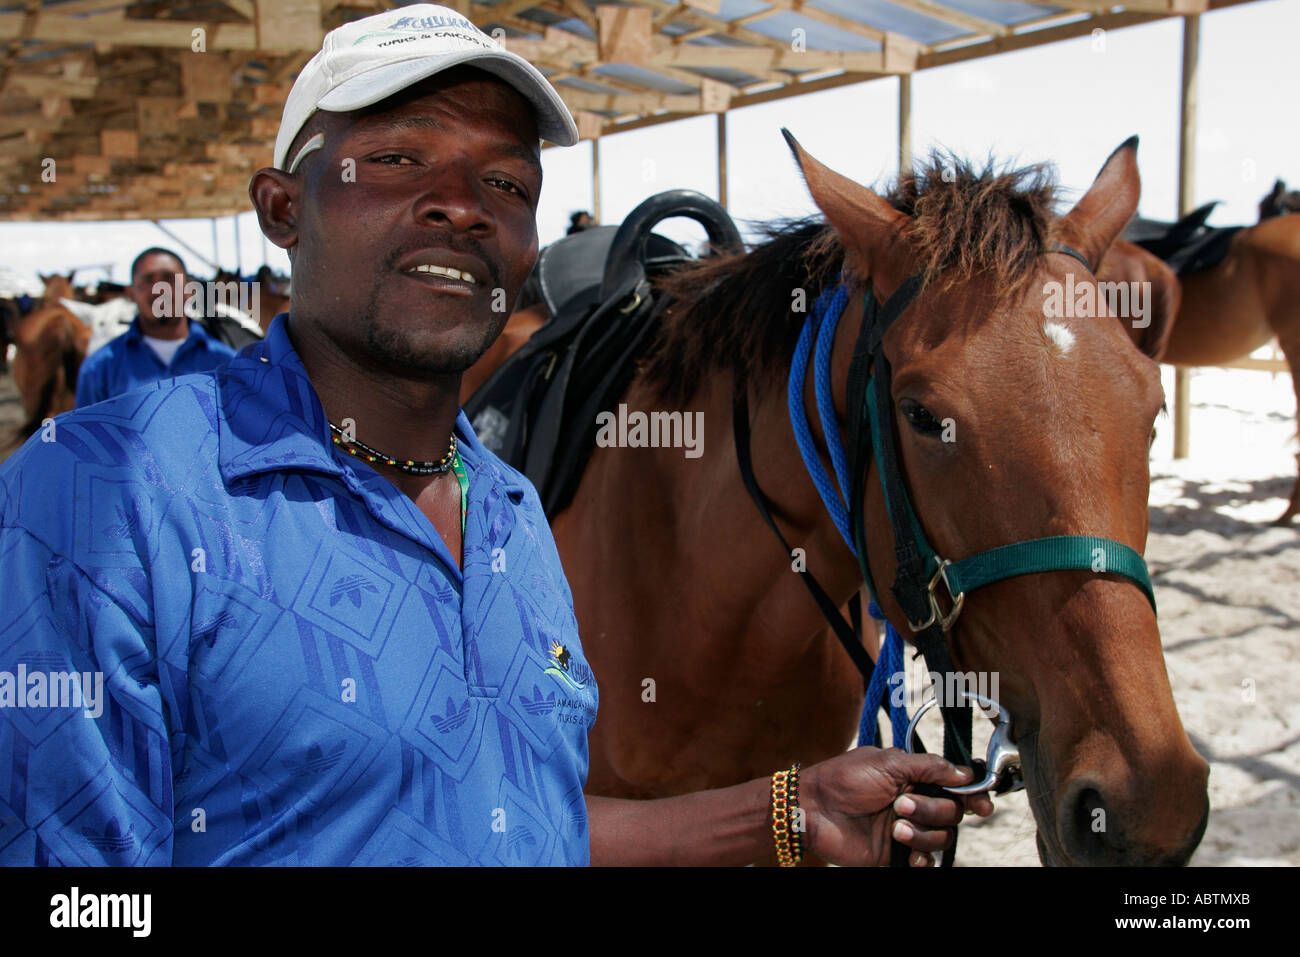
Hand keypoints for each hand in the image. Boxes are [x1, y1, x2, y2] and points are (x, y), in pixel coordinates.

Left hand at [800, 747, 994, 866]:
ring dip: (922, 833)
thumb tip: (965, 773)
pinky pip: (926, 861)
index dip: (972, 795)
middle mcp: (913, 802)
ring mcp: (905, 829)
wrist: (814, 808)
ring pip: (940, 838)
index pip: (954, 786)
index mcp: (913, 777)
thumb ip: (929, 766)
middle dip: (932, 810)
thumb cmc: (844, 780)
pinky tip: (908, 853)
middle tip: (901, 805)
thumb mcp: (888, 762)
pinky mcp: (896, 854)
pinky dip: (922, 858)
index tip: (982, 805)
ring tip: (894, 827)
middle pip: (951, 812)